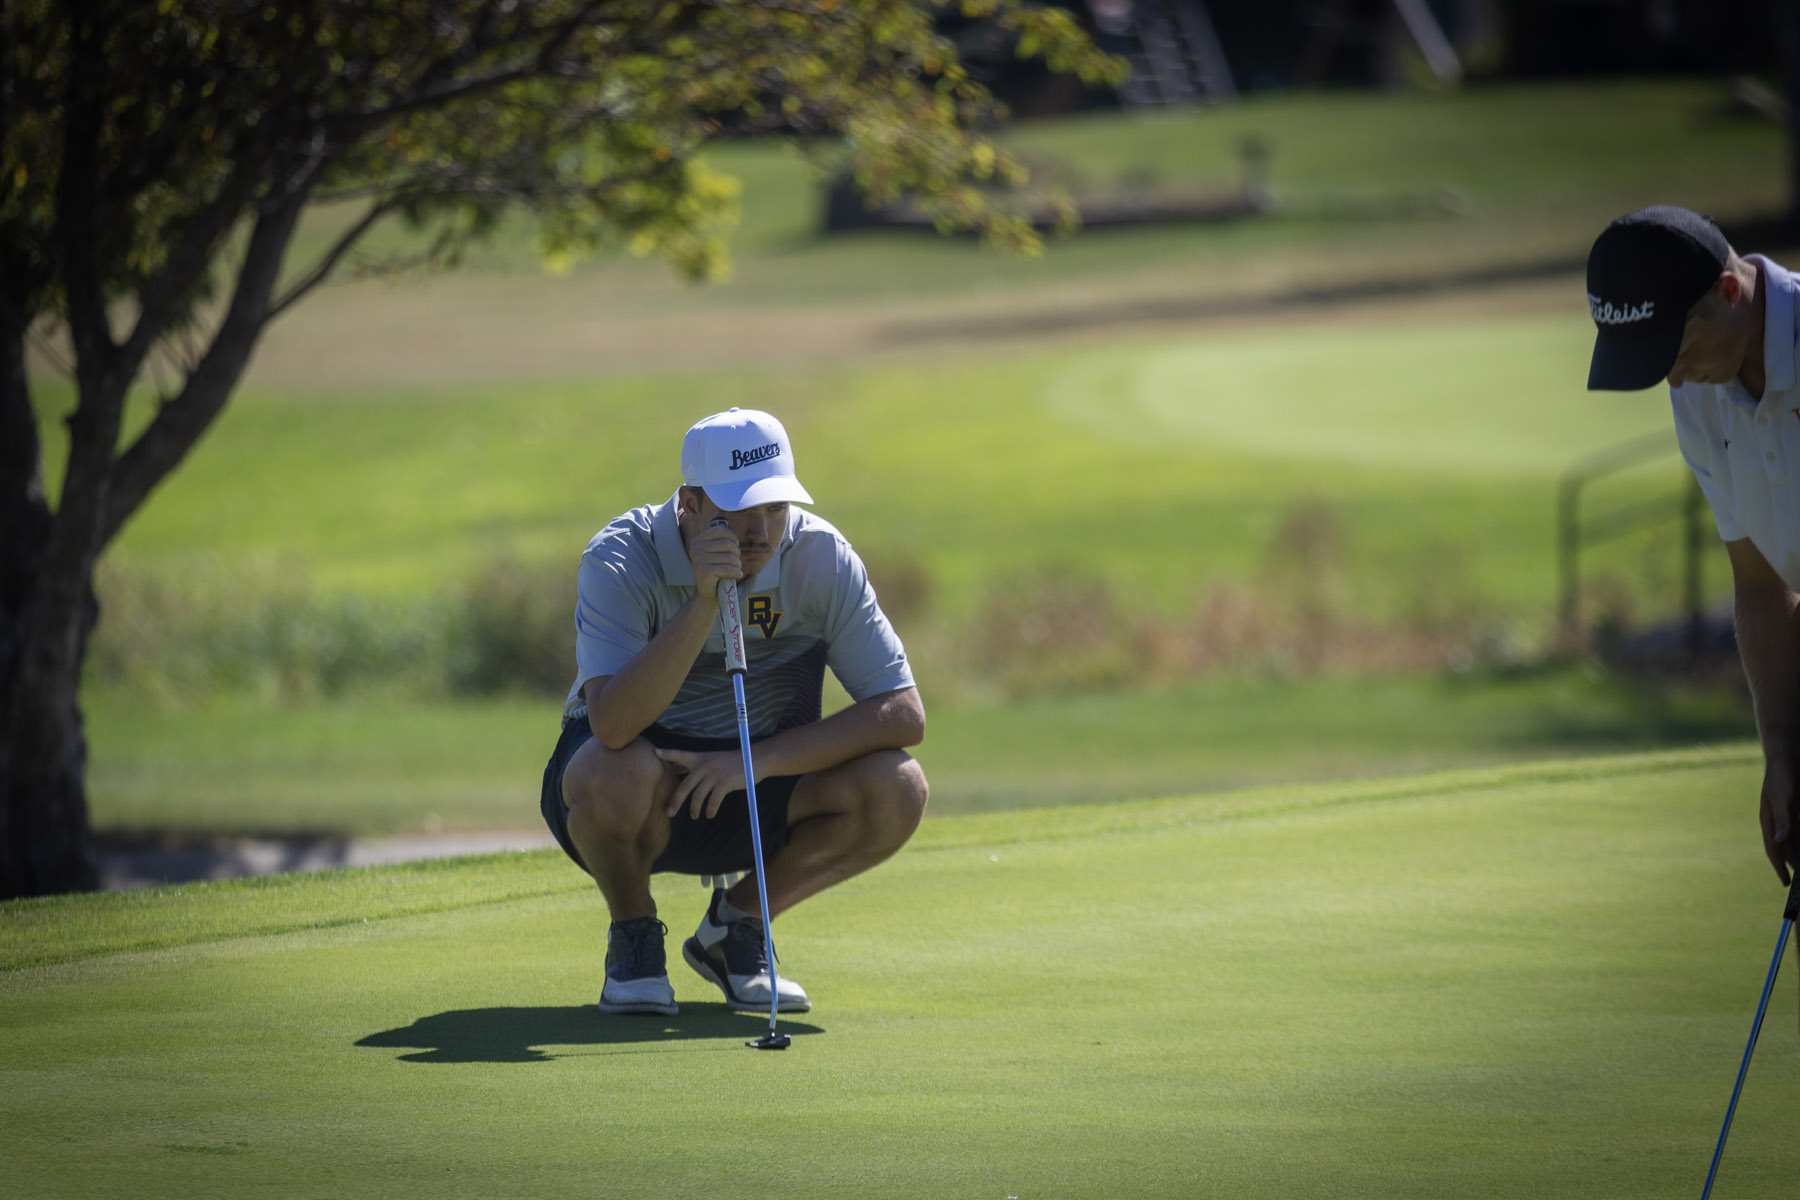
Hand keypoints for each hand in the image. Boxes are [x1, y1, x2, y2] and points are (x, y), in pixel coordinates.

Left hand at [657, 747, 747, 819]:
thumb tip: (676, 769)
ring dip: (695, 809)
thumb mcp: (710, 759)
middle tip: (669, 813)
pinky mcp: (724, 783)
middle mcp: (704, 766)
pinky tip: (709, 814)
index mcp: (699, 758)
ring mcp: (714, 774)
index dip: (667, 754)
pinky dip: (710, 810)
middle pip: (684, 787)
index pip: (680, 755)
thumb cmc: (730, 762)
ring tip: (695, 816)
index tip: (654, 752)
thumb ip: (694, 765)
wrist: (752, 760)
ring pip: (697, 797)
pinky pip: (712, 801)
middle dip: (675, 802)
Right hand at [685, 520, 741, 601]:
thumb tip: (729, 525)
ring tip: (736, 570)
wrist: (709, 594)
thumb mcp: (717, 553)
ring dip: (737, 564)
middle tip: (737, 562)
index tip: (735, 547)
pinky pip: (727, 568)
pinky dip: (735, 572)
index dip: (732, 538)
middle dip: (737, 554)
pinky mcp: (703, 571)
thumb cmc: (717, 572)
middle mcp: (696, 548)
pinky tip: (737, 575)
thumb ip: (722, 540)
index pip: (720, 530)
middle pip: (727, 544)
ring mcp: (698, 559)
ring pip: (729, 557)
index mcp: (698, 541)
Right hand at [1759, 756, 1796, 885]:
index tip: (1786, 883)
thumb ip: (1782, 819)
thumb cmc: (1782, 774)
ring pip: (1796, 842)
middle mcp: (1779, 821)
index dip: (1779, 866)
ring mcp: (1790, 816)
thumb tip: (1780, 841)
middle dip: (1793, 866)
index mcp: (1769, 820)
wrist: (1789, 755)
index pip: (1774, 848)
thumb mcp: (1783, 797)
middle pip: (1786, 849)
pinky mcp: (1798, 810)